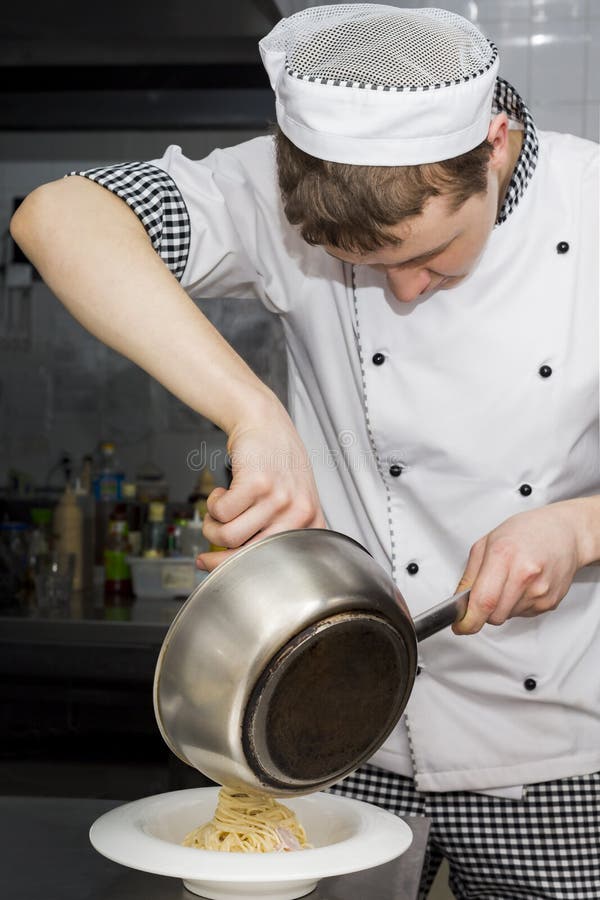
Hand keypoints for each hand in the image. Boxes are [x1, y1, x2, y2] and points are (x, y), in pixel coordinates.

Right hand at [197, 410, 325, 571]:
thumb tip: (234, 568)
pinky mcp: (257, 483)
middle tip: (205, 555)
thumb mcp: (291, 502)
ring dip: (212, 526)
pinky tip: (222, 493)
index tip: (222, 575)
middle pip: (248, 557)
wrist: (265, 424)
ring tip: (218, 512)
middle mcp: (300, 514)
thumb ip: (275, 535)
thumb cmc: (275, 465)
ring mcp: (279, 498)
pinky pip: (221, 513)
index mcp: (311, 525)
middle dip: (218, 559)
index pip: (278, 566)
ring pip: (228, 536)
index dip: (241, 573)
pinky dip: (212, 504)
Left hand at [453, 500, 593, 634]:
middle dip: (484, 610)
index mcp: (504, 555)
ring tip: (510, 580)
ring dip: (502, 606)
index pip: (483, 601)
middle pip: (494, 615)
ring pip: (507, 616)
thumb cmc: (525, 532)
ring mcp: (540, 591)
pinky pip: (522, 614)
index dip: (469, 620)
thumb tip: (459, 602)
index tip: (461, 626)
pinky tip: (524, 584)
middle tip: (487, 591)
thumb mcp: (487, 542)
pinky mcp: (550, 602)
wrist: (564, 533)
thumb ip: (469, 575)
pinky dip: (517, 604)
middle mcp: (524, 575)